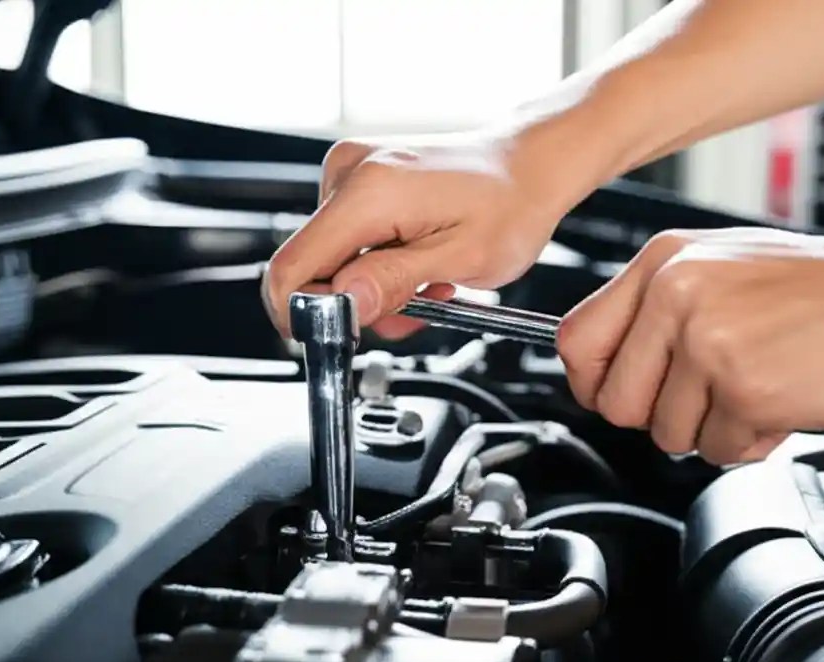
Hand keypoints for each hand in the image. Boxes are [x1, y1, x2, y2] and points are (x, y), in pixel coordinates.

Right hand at [262, 131, 565, 338]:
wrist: (531, 164)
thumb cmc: (511, 204)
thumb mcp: (461, 258)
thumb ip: (394, 281)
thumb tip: (344, 303)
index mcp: (369, 191)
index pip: (292, 267)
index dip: (302, 314)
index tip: (339, 335)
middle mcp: (351, 171)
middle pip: (312, 264)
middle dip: (355, 301)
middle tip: (411, 308)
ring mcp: (354, 169)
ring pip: (333, 256)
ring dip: (373, 284)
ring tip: (426, 282)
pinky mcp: (362, 175)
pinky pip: (349, 236)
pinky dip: (377, 261)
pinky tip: (416, 262)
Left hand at [556, 227, 823, 464]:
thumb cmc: (821, 287)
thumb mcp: (720, 268)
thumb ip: (657, 311)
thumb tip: (603, 369)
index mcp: (664, 262)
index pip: (577, 341)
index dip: (595, 382)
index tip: (621, 391)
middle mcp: (676, 296)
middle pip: (616, 403)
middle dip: (660, 416)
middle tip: (706, 398)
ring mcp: (708, 344)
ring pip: (667, 434)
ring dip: (712, 428)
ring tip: (756, 387)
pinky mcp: (745, 390)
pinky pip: (720, 450)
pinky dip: (751, 440)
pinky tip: (782, 400)